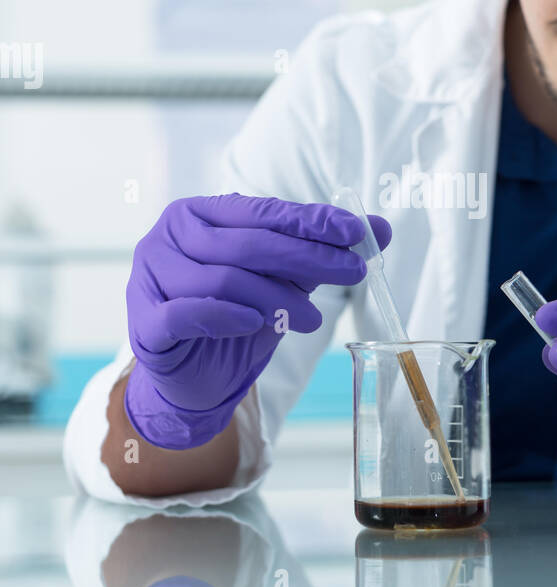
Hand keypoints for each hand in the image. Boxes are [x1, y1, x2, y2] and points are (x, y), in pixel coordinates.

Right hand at [125, 194, 390, 448]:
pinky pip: (188, 313)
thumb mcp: (282, 279)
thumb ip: (322, 250)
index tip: (358, 232)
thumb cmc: (234, 316)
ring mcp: (148, 277)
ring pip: (224, 278)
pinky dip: (227, 316)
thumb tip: (382, 228)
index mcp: (198, 214)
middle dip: (307, 257)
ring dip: (277, 298)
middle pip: (246, 243)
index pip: (261, 212)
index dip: (312, 221)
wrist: (192, 375)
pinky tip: (256, 323)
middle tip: (353, 273)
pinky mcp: (144, 322)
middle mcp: (167, 237)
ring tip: (311, 319)